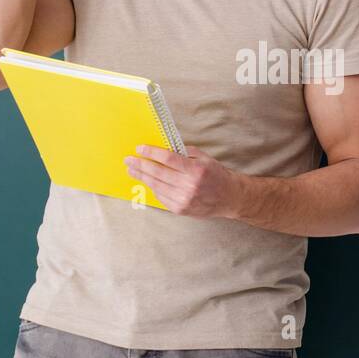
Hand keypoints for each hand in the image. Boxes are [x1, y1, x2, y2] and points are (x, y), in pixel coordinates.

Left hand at [124, 145, 241, 217]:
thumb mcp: (204, 158)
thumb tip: (163, 148)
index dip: (152, 153)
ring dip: (142, 177)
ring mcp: (184, 199)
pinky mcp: (180, 209)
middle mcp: (189, 186)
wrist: (229, 197)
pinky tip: (147, 181)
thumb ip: (184, 153)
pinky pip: (160, 197)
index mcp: (196, 170)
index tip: (140, 148)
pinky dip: (153, 187)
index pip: (168, 159)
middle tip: (129, 159)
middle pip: (158, 173)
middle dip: (141, 165)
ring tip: (132, 170)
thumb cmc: (217, 175)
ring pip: (156, 186)